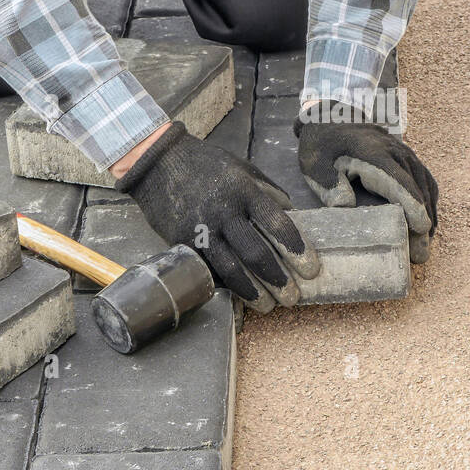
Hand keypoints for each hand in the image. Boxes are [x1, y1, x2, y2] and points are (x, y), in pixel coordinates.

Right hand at [116, 122, 320, 312]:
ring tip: (268, 306)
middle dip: (278, 279)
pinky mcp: (182, 241)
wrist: (158, 162)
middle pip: (256, 253)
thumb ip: (268, 191)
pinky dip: (226, 285)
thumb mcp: (243, 169)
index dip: (296, 249)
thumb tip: (292, 213)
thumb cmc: (207, 164)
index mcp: (244, 191)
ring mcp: (201, 228)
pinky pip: (208, 268)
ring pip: (230, 268)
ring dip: (252, 291)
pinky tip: (240, 296)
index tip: (310, 268)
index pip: (277, 224)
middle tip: (293, 297)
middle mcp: (224, 211)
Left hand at [295, 102, 438, 262]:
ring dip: (429, 213)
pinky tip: (426, 221)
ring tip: (425, 243)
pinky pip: (424, 179)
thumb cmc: (322, 145)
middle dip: (423, 220)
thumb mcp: (315, 163)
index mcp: (373, 153)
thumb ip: (328, 184)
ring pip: (425, 184)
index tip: (421, 228)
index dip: (412, 205)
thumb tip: (345, 206)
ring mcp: (404, 153)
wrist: (331, 117)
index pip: (399, 181)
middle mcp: (395, 151)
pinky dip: (429, 200)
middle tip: (421, 253)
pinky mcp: (407, 157)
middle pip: (417, 187)